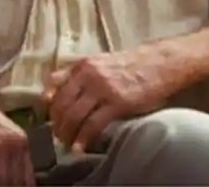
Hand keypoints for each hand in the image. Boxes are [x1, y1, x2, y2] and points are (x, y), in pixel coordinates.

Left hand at [43, 50, 173, 153]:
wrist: (160, 62)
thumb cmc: (133, 64)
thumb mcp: (102, 62)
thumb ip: (81, 73)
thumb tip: (60, 90)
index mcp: (84, 64)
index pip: (54, 83)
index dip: (48, 103)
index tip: (48, 116)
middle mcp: (88, 74)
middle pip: (61, 103)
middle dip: (57, 123)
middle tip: (58, 135)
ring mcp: (102, 88)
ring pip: (74, 115)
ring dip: (67, 133)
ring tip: (67, 143)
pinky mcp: (117, 103)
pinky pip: (93, 124)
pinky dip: (83, 138)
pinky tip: (80, 146)